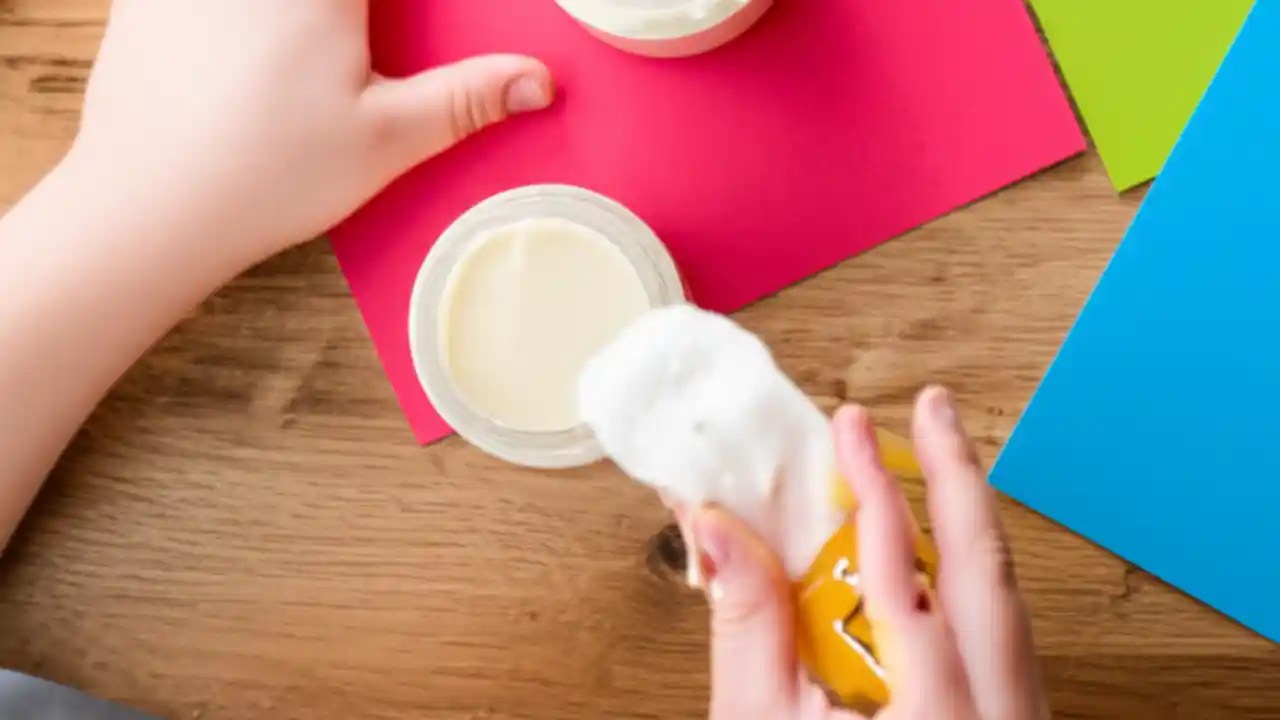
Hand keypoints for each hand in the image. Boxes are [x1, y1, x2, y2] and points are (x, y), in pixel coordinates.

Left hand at [71, 0, 553, 267]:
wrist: (146, 207)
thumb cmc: (266, 175)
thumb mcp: (386, 138)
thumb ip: (467, 97)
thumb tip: (539, 80)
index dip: (418, 4)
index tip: (415, 24)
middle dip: (365, 14)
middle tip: (373, 41)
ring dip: (317, 18)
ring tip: (317, 60)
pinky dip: (246, 16)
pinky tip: (254, 52)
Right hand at [691, 386, 1048, 718]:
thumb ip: (748, 627)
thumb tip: (719, 530)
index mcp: (931, 715)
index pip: (902, 576)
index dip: (876, 488)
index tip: (852, 427)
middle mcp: (993, 711)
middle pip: (986, 566)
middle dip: (956, 474)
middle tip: (933, 408)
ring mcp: (1015, 714)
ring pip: (1006, 594)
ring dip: (968, 518)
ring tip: (940, 458)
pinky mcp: (1012, 716)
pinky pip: (1004, 626)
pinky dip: (971, 572)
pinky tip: (943, 546)